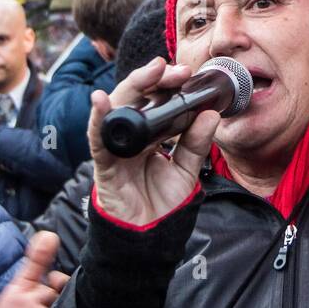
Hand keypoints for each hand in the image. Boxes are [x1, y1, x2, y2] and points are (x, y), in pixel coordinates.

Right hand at [87, 57, 220, 226]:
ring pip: (117, 108)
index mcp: (150, 135)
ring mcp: (116, 148)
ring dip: (132, 87)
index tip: (187, 73)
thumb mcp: (187, 170)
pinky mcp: (104, 165)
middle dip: (153, 79)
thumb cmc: (162, 204)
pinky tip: (100, 101)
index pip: (154, 100)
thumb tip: (212, 114)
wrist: (150, 239)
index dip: (167, 84)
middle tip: (174, 68)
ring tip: (151, 72)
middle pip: (135, 98)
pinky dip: (97, 118)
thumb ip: (196, 143)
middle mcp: (131, 136)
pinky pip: (97, 139)